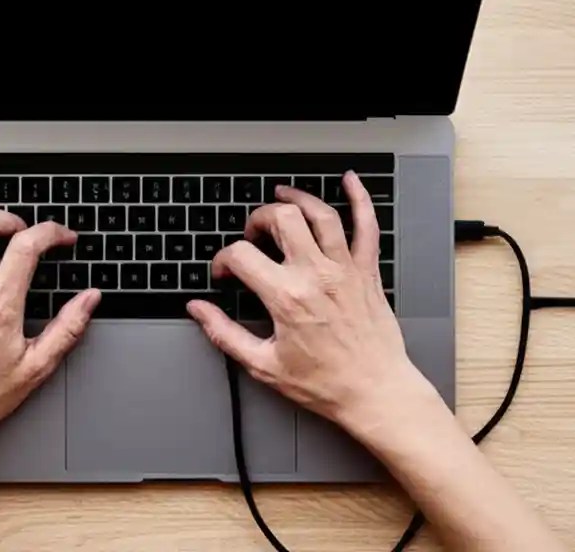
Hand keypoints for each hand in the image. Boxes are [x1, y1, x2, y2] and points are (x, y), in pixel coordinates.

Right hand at [186, 172, 435, 430]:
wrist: (375, 393)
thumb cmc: (326, 384)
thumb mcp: (264, 365)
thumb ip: (225, 333)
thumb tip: (200, 311)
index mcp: (286, 297)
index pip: (242, 255)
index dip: (224, 261)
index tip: (225, 273)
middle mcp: (316, 275)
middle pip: (281, 220)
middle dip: (258, 220)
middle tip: (253, 235)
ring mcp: (345, 269)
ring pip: (320, 214)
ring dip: (298, 198)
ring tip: (283, 196)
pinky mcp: (368, 271)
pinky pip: (367, 226)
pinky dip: (361, 198)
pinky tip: (351, 181)